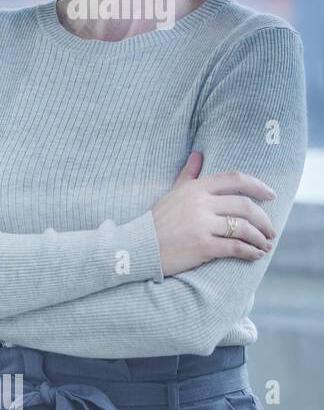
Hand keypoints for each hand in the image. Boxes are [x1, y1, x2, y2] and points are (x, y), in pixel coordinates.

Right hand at [151, 151, 277, 276]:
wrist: (138, 248)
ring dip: (260, 238)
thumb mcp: (172, 194)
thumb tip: (197, 154)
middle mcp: (200, 204)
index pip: (234, 179)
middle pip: (245, 206)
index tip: (271, 195)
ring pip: (244, 228)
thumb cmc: (157, 222)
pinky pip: (236, 247)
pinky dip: (251, 252)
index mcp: (195, 189)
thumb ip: (188, 175)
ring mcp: (201, 225)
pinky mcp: (203, 246)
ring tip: (265, 245)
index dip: (258, 186)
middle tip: (271, 230)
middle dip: (264, 220)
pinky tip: (255, 254)